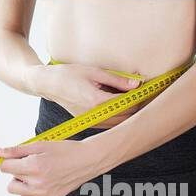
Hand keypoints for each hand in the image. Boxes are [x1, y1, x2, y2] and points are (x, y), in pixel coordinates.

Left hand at [0, 139, 100, 195]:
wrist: (86, 160)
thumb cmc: (63, 150)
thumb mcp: (38, 145)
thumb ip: (14, 150)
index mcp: (34, 167)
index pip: (5, 168)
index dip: (9, 160)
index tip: (17, 156)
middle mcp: (38, 184)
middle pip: (9, 183)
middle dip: (14, 173)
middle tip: (30, 164)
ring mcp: (44, 195)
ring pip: (18, 192)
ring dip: (22, 182)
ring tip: (37, 172)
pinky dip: (30, 190)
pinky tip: (43, 180)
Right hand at [22, 61, 149, 128]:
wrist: (47, 84)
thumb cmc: (68, 74)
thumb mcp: (93, 71)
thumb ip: (116, 79)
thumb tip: (137, 84)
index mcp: (96, 100)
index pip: (126, 104)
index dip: (140, 98)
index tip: (149, 91)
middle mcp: (93, 114)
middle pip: (125, 116)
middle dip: (137, 107)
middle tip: (147, 96)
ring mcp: (89, 120)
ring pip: (118, 124)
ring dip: (129, 114)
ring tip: (136, 102)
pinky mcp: (87, 122)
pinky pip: (109, 124)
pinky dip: (118, 118)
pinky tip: (121, 107)